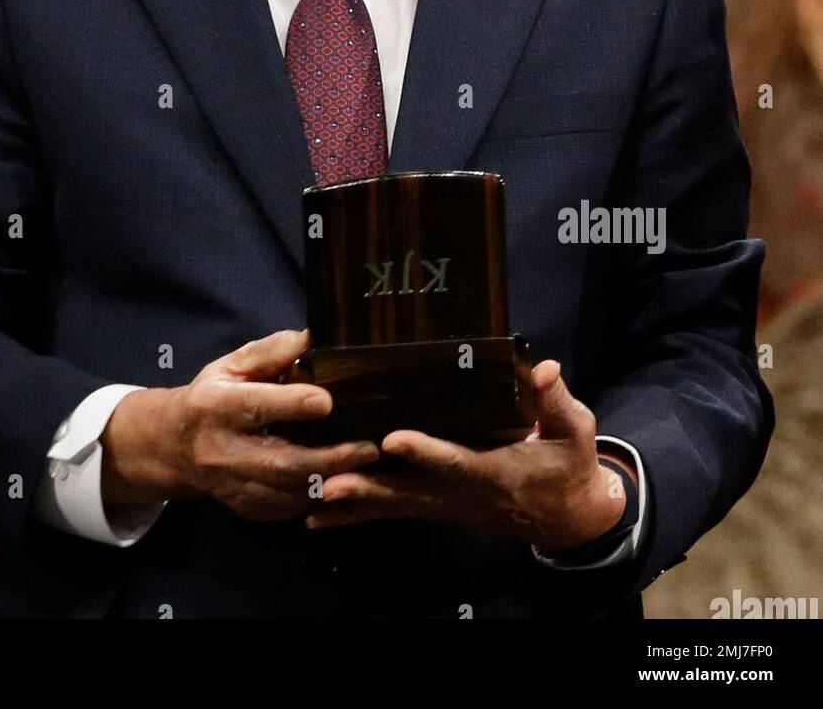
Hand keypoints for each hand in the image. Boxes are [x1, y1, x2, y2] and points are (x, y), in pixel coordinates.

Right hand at [100, 328, 379, 521]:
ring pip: (288, 494)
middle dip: (327, 458)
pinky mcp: (247, 509)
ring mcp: (234, 487)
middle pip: (279, 462)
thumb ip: (270, 352)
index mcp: (217, 407)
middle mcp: (223, 451)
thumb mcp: (232, 365)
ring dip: (330, 484)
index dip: (292, 405)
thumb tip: (312, 337)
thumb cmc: (213, 396)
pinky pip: (287, 510)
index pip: (256, 406)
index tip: (327, 401)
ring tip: (368, 469)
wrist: (176, 448)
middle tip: (369, 449)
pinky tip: (345, 487)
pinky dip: (318, 501)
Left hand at [303, 359, 627, 550]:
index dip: (426, 453)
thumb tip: (544, 367)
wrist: (566, 518)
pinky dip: (355, 512)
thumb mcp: (573, 432)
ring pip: (394, 506)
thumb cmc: (568, 466)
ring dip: (353, 502)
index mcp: (495, 472)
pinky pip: (391, 511)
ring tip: (310, 497)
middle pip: (409, 493)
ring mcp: (445, 506)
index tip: (393, 439)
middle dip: (369, 487)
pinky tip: (316, 512)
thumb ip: (556, 401)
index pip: (457, 462)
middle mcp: (462, 495)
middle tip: (329, 482)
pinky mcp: (434, 507)